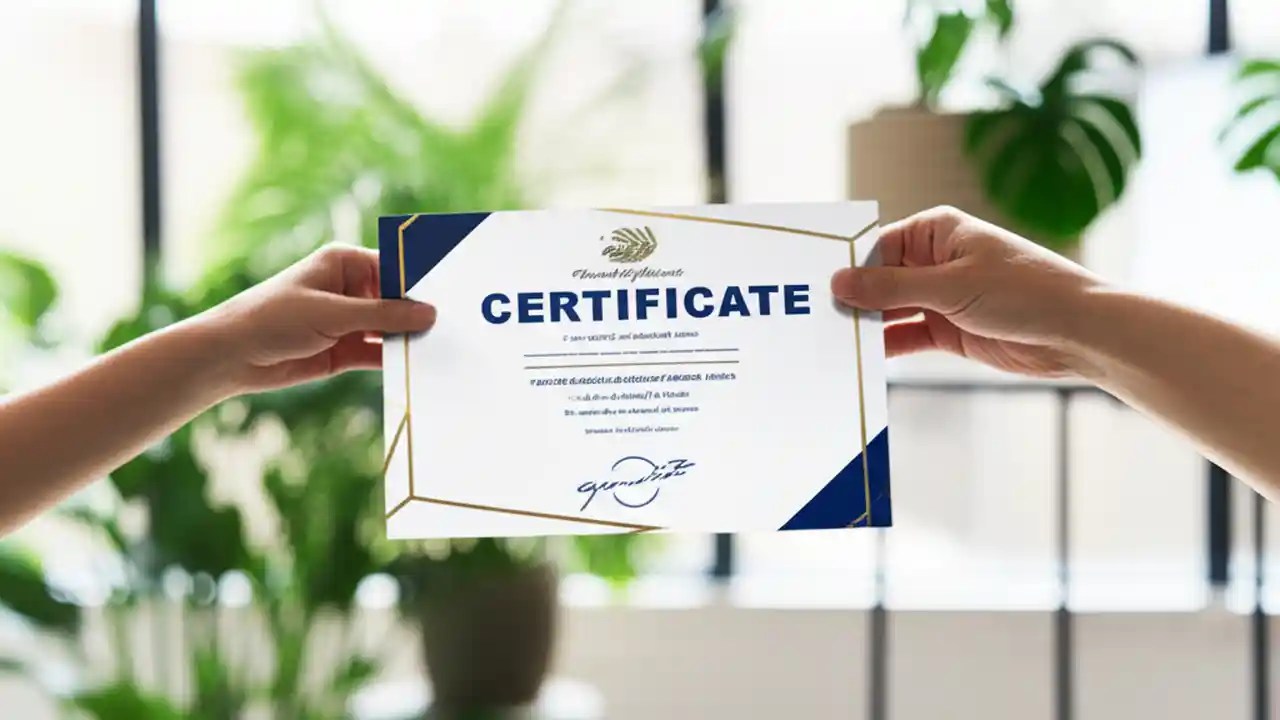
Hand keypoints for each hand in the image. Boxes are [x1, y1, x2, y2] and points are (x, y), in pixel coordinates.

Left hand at [202, 244, 435, 394]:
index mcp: (345, 263)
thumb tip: (428, 313)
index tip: (453, 296)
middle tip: (456, 325)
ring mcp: (349, 321)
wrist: (232, 357)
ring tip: (444, 348)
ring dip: (410, 338)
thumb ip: (382, 315)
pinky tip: (419, 365)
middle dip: (420, 313)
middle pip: (397, 300)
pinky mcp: (345, 350)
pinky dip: (396, 358)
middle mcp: (351, 289)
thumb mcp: (332, 314)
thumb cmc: (273, 318)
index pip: (395, 267)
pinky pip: (380, 352)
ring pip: (391, 328)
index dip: (422, 282)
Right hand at [831, 206, 1103, 377]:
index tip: (816, 288)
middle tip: (816, 319)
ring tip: (833, 342)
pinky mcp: (950, 329)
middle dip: (854, 298)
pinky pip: (907, 336)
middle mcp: (936, 260)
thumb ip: (891, 287)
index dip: (849, 268)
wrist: (1078, 332)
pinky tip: (863, 357)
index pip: (877, 246)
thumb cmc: (1025, 291)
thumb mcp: (951, 287)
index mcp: (937, 231)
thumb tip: (839, 282)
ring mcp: (942, 296)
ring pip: (891, 310)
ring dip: (868, 325)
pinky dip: (887, 346)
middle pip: (880, 279)